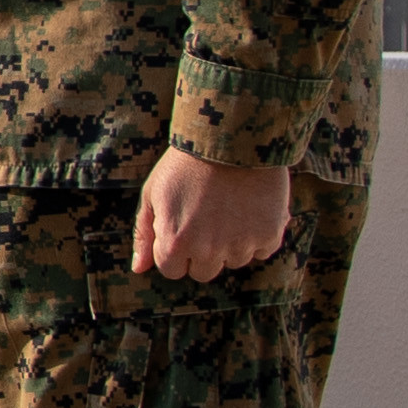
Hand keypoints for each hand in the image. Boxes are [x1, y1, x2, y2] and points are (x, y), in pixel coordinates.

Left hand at [134, 148, 291, 281]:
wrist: (231, 135)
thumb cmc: (186, 163)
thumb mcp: (154, 193)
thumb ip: (144, 234)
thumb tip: (138, 269)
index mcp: (175, 244)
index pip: (173, 269)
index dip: (176, 245)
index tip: (183, 222)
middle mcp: (208, 252)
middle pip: (204, 272)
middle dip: (203, 250)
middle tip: (207, 215)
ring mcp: (241, 245)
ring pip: (234, 261)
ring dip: (232, 242)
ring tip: (230, 205)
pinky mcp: (269, 235)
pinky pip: (262, 249)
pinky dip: (259, 233)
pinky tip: (251, 206)